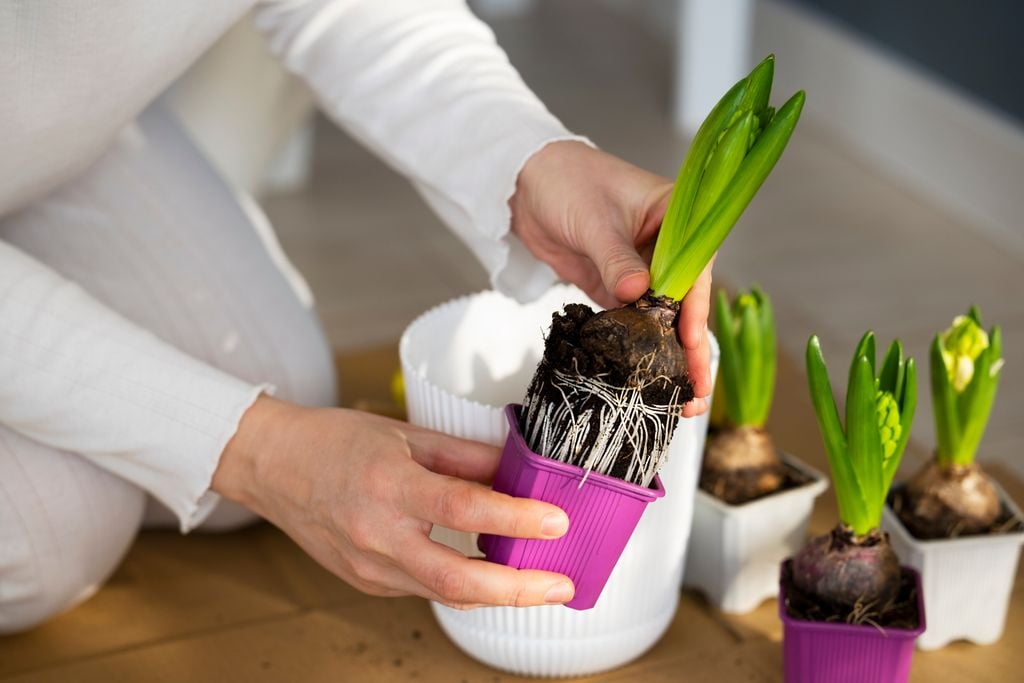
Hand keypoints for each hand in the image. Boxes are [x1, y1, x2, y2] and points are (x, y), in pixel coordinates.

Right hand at [213, 396, 574, 608]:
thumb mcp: (406, 434)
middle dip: (518, 590)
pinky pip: (425, 589)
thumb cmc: (337, 442)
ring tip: (541, 583)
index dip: (515, 518)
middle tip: (562, 584)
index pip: (463, 507)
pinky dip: (464, 585)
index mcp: (388, 486)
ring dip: (498, 593)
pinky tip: (492, 574)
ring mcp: (369, 567)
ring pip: (445, 594)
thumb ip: (465, 455)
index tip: (557, 520)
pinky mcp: (367, 582)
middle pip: (456, 580)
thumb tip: (519, 467)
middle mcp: (376, 535)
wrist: (274, 466)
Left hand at [510, 141, 712, 414]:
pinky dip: (635, 347)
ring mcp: (640, 268)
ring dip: (664, 355)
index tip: (691, 342)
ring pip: (659, 317)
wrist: (524, 180)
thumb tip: (637, 293)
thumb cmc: (566, 180)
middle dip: (688, 348)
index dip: (693, 308)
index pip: (694, 268)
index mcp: (676, 216)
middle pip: (683, 302)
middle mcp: (666, 245)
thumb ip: (616, 258)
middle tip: (694, 392)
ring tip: (672, 398)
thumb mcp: (593, 220)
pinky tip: (640, 377)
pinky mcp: (614, 285)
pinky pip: (630, 320)